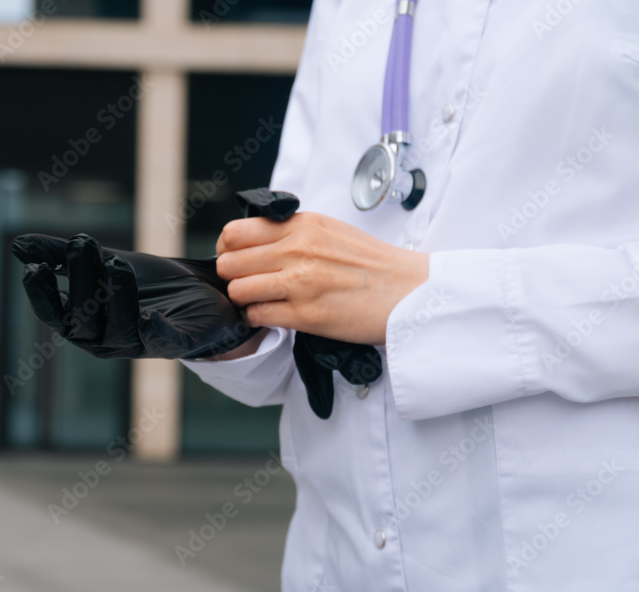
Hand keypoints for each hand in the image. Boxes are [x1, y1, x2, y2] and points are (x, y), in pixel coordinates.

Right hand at [10, 233, 258, 359]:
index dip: (42, 295)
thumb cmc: (148, 282)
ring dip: (116, 296)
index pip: (54, 314)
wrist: (201, 293)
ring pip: (119, 328)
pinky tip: (152, 317)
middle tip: (82, 244)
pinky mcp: (174, 344)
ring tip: (116, 262)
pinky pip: (161, 342)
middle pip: (83, 318)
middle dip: (81, 280)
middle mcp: (105, 340)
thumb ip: (62, 255)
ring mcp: (139, 345)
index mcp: (84, 322)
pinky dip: (155, 332)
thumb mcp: (103, 261)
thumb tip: (18, 245)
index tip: (34, 268)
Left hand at [215, 211, 429, 344]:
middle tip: (247, 283)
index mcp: (302, 225)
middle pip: (229, 263)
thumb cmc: (373, 265)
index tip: (237, 259)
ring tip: (262, 301)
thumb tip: (252, 241)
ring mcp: (299, 283)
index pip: (235, 233)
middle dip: (233, 276)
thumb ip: (292, 231)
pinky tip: (274, 315)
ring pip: (238, 290)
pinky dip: (259, 319)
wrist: (410, 292)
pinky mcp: (305, 315)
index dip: (228, 250)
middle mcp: (297, 250)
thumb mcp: (330, 231)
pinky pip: (257, 316)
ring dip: (245, 299)